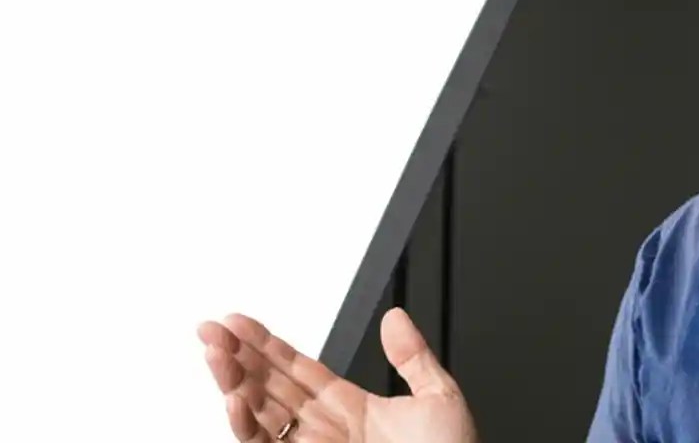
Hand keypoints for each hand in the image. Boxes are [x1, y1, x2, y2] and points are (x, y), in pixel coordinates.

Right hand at [197, 307, 479, 442]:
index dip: (268, 345)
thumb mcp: (439, 399)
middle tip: (210, 329)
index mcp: (354, 411)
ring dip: (232, 383)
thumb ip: (413, 357)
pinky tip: (235, 399)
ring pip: (257, 416)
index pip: (300, 370)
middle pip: (269, 388)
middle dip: (237, 357)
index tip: (239, 322)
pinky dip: (245, 425)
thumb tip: (394, 317)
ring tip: (215, 352)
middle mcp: (325, 433)